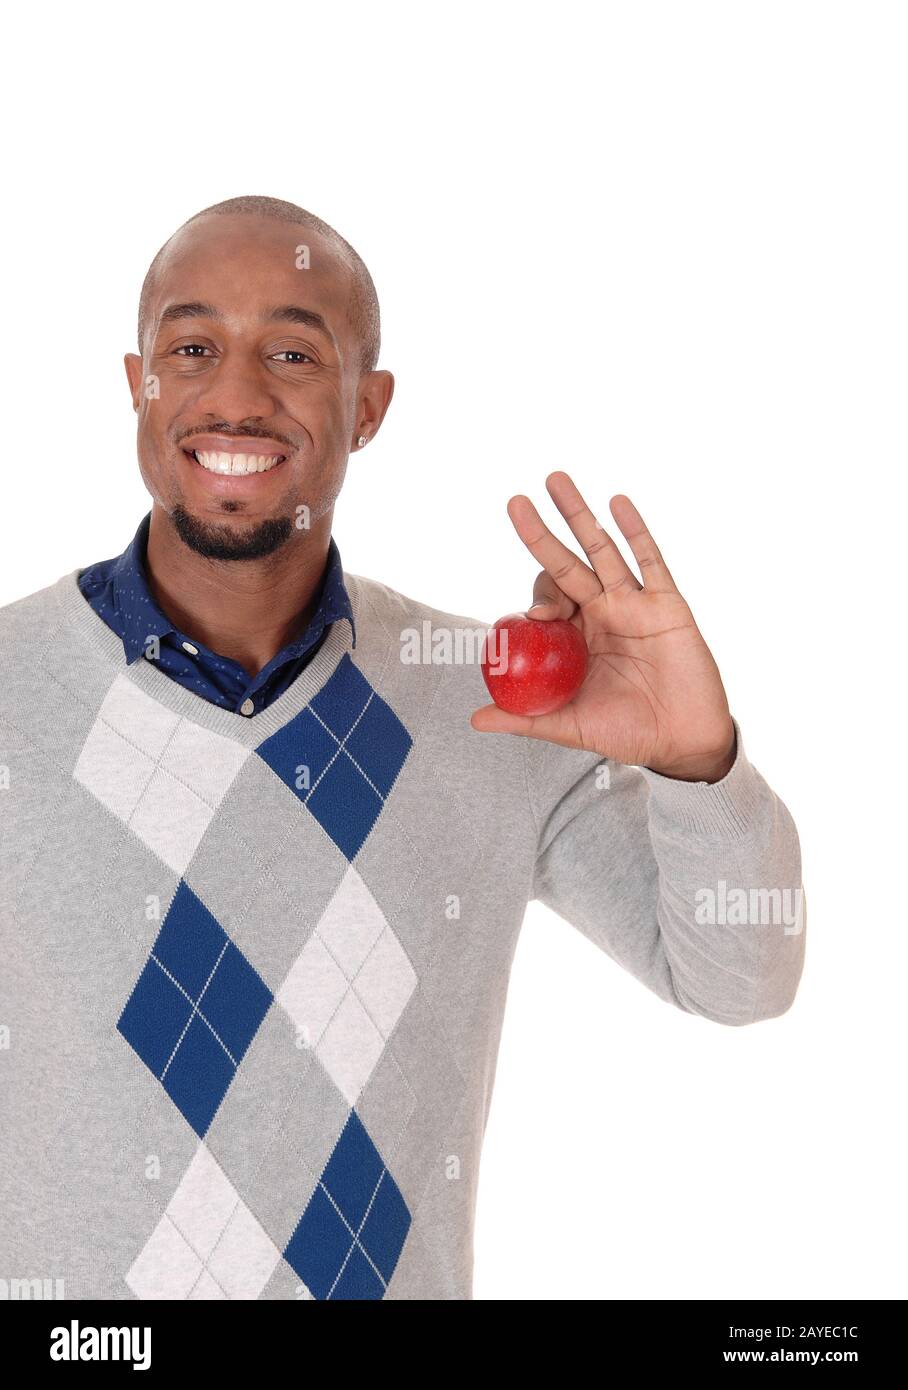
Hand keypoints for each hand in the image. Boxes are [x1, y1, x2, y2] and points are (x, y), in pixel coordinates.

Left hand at [470, 472, 736, 782]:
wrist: (682, 741)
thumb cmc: (627, 731)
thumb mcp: (568, 725)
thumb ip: (524, 719)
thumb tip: (474, 719)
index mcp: (577, 637)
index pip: (548, 600)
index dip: (538, 599)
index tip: (538, 617)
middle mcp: (603, 613)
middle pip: (567, 563)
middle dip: (541, 532)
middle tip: (514, 502)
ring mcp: (634, 604)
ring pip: (602, 550)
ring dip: (579, 515)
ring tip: (555, 479)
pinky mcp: (667, 604)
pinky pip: (650, 561)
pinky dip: (635, 530)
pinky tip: (617, 502)